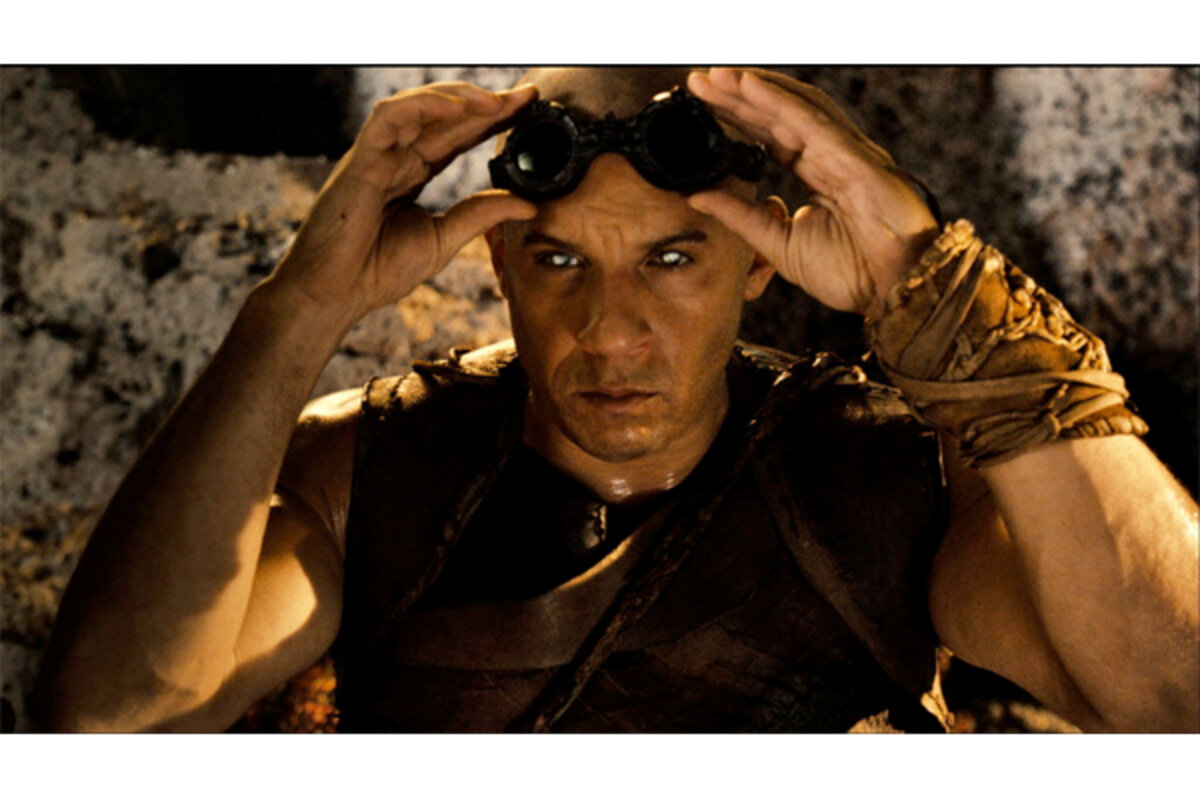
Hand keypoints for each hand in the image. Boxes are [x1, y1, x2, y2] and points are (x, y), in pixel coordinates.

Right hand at [264, 82, 538, 329]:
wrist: (334, 295)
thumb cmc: (377, 271)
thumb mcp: (444, 239)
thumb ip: (481, 215)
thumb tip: (530, 204)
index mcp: (413, 173)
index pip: (457, 135)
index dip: (491, 120)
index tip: (528, 110)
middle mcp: (396, 157)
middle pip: (444, 117)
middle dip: (486, 103)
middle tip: (528, 96)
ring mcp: (377, 155)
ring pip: (417, 107)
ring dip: (458, 99)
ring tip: (496, 102)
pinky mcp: (360, 160)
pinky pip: (390, 118)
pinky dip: (423, 108)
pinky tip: (457, 109)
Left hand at [685, 68, 939, 318]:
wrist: (895, 291)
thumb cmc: (853, 273)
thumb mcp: (778, 245)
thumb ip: (741, 217)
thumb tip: (697, 197)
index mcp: (819, 173)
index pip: (770, 136)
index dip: (738, 118)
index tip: (703, 105)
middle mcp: (832, 156)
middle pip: (777, 116)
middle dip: (737, 97)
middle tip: (698, 82)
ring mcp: (847, 153)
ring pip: (794, 109)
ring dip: (753, 90)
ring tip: (716, 77)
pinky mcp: (857, 159)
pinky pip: (813, 122)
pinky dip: (780, 101)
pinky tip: (750, 86)